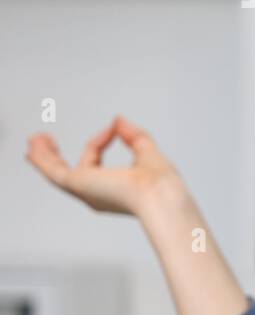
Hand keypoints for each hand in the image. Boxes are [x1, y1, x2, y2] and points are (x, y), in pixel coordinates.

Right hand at [26, 116, 185, 217]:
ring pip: (56, 171)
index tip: (113, 127)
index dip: (100, 139)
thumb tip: (118, 120)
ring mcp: (85, 190)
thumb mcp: (146, 151)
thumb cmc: (160, 184)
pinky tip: (33, 147)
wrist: (159, 195)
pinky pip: (53, 170)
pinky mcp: (77, 184)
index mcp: (111, 189)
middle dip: (54, 157)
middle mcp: (95, 194)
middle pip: (68, 173)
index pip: (94, 159)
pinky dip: (42, 158)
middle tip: (45, 141)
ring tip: (34, 139)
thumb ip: (133, 135)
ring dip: (44, 155)